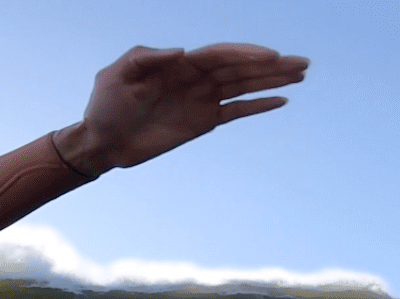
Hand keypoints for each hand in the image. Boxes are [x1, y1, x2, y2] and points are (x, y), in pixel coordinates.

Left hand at [54, 43, 308, 176]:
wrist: (99, 142)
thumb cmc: (104, 105)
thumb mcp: (116, 75)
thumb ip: (145, 58)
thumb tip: (181, 52)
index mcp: (179, 64)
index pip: (221, 55)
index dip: (246, 54)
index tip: (271, 57)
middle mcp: (195, 79)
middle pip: (240, 69)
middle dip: (271, 66)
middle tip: (304, 63)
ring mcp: (200, 101)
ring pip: (243, 87)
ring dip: (271, 81)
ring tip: (301, 75)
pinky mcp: (201, 123)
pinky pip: (235, 112)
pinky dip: (257, 106)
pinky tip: (280, 101)